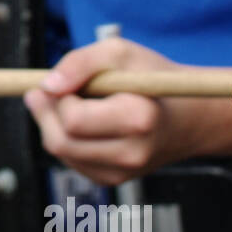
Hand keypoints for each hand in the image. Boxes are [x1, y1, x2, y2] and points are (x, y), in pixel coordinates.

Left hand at [23, 37, 204, 185]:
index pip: (74, 120)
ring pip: (62, 153)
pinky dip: (66, 141)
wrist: (188, 118)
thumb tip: (47, 86)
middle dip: (45, 114)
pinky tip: (80, 124)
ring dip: (53, 126)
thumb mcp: (121, 53)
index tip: (63, 82)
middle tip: (43, 92)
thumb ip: (80, 62)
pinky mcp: (115, 179)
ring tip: (67, 104)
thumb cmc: (154, 80)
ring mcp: (124, 172)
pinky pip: (72, 162)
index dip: (57, 98)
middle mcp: (133, 153)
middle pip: (61, 142)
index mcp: (139, 119)